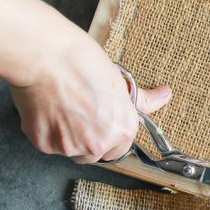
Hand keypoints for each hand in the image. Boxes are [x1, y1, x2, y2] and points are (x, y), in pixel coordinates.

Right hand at [8, 29, 169, 162]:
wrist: (46, 56)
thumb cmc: (82, 61)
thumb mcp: (119, 79)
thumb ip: (141, 99)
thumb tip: (165, 95)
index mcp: (123, 129)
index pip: (119, 148)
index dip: (109, 134)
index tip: (100, 121)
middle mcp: (99, 144)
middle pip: (95, 154)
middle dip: (89, 139)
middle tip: (79, 111)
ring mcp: (71, 147)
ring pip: (71, 151)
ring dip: (68, 137)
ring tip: (63, 106)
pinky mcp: (45, 144)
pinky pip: (49, 144)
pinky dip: (46, 131)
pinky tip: (47, 108)